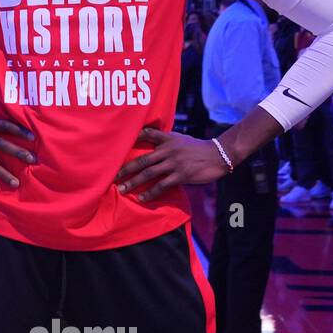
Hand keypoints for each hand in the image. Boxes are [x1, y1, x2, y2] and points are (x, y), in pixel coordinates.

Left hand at [114, 127, 228, 201]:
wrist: (218, 155)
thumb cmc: (197, 148)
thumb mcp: (180, 139)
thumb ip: (165, 141)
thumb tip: (149, 146)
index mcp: (167, 139)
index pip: (148, 134)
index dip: (134, 136)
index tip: (118, 145)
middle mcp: (168, 150)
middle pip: (142, 160)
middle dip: (126, 169)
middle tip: (114, 176)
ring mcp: (174, 163)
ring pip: (149, 173)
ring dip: (134, 182)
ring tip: (123, 189)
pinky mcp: (181, 175)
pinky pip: (162, 185)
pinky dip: (151, 192)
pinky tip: (142, 198)